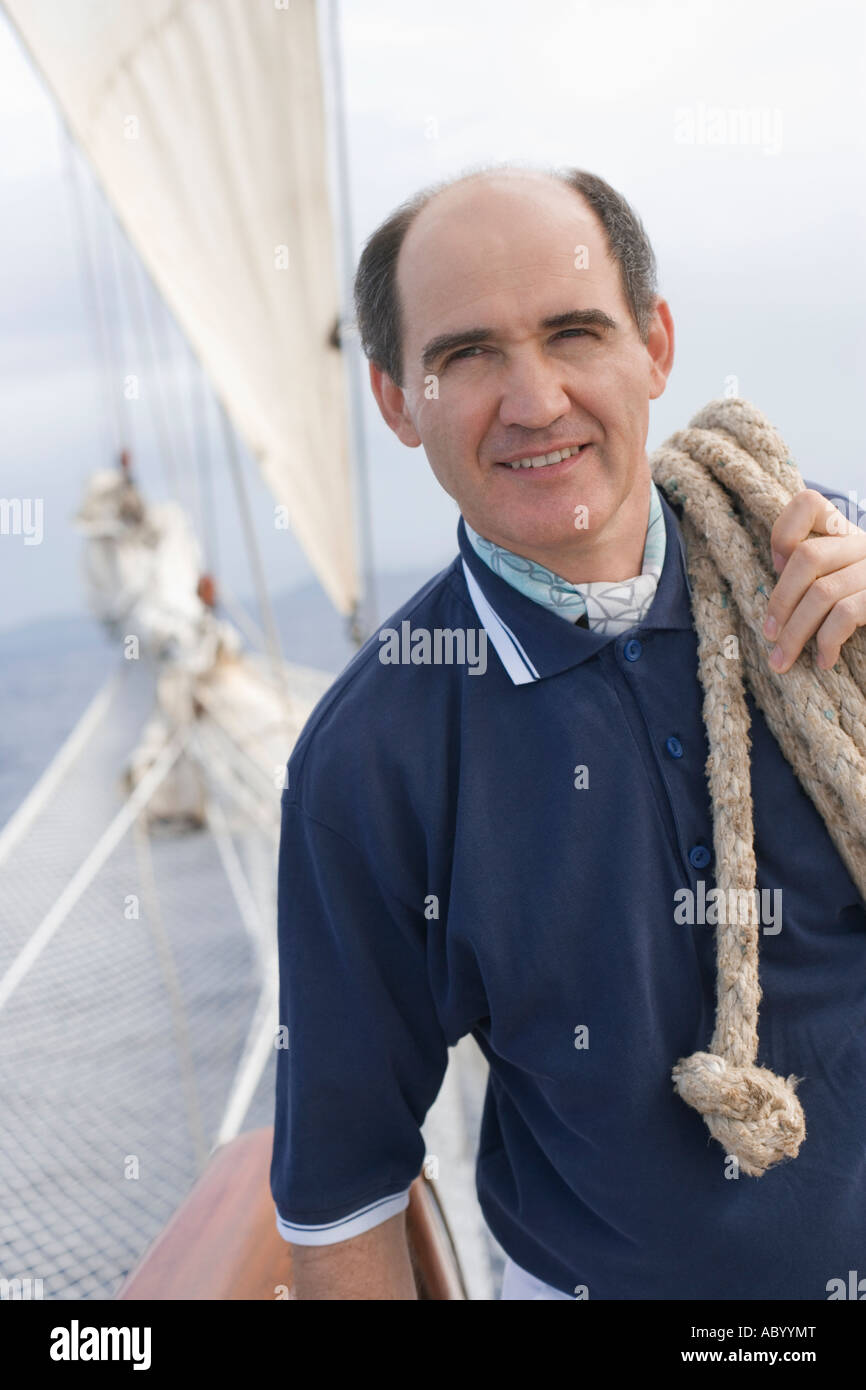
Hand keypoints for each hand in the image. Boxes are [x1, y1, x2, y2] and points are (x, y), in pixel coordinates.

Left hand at [762, 489, 865, 673]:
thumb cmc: (857, 608)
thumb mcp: (832, 581)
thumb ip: (807, 574)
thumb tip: (775, 591)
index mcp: (845, 534)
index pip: (809, 503)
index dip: (783, 532)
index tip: (775, 566)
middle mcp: (863, 544)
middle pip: (808, 556)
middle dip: (781, 601)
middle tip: (769, 635)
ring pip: (822, 593)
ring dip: (796, 633)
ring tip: (783, 659)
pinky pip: (845, 615)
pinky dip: (827, 642)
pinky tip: (823, 660)